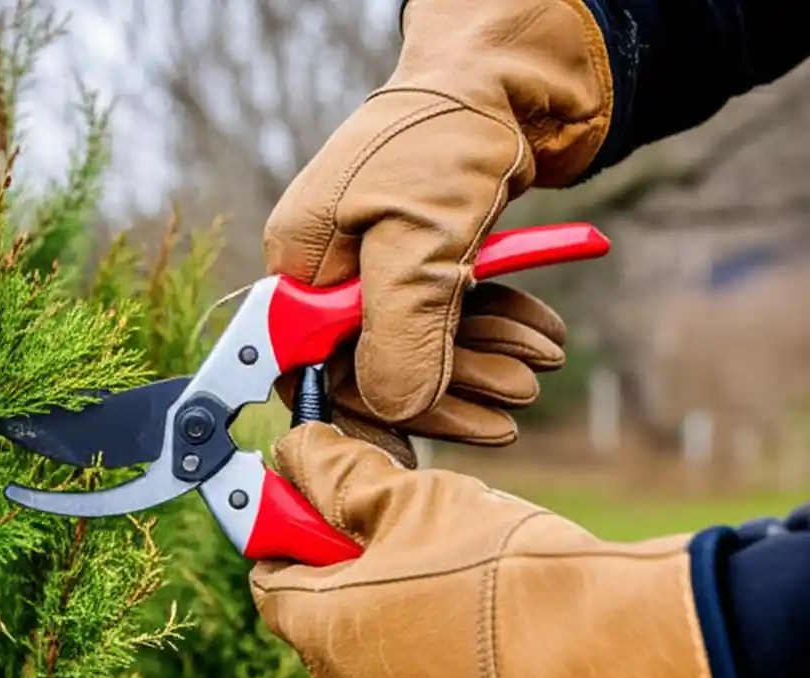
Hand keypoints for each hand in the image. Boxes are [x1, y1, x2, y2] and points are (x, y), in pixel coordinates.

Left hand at [249, 422, 722, 677]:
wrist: (611, 651)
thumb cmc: (505, 575)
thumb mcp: (410, 500)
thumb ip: (337, 474)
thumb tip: (299, 451)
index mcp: (319, 631)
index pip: (267, 570)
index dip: (285, 519)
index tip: (316, 485)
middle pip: (314, 602)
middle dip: (340, 550)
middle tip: (391, 506)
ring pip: (366, 629)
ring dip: (385, 581)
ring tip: (444, 544)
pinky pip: (411, 655)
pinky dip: (422, 617)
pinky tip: (471, 585)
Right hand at [265, 0, 613, 444]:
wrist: (507, 74)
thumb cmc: (447, 138)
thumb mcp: (421, 243)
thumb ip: (401, 334)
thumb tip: (394, 411)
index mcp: (303, 260)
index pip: (315, 365)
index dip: (370, 404)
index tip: (427, 433)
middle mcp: (330, 264)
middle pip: (376, 358)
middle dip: (452, 379)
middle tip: (519, 392)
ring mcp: (375, 258)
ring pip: (422, 337)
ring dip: (487, 353)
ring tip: (545, 358)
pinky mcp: (420, 251)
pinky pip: (448, 309)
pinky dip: (496, 321)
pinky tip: (543, 328)